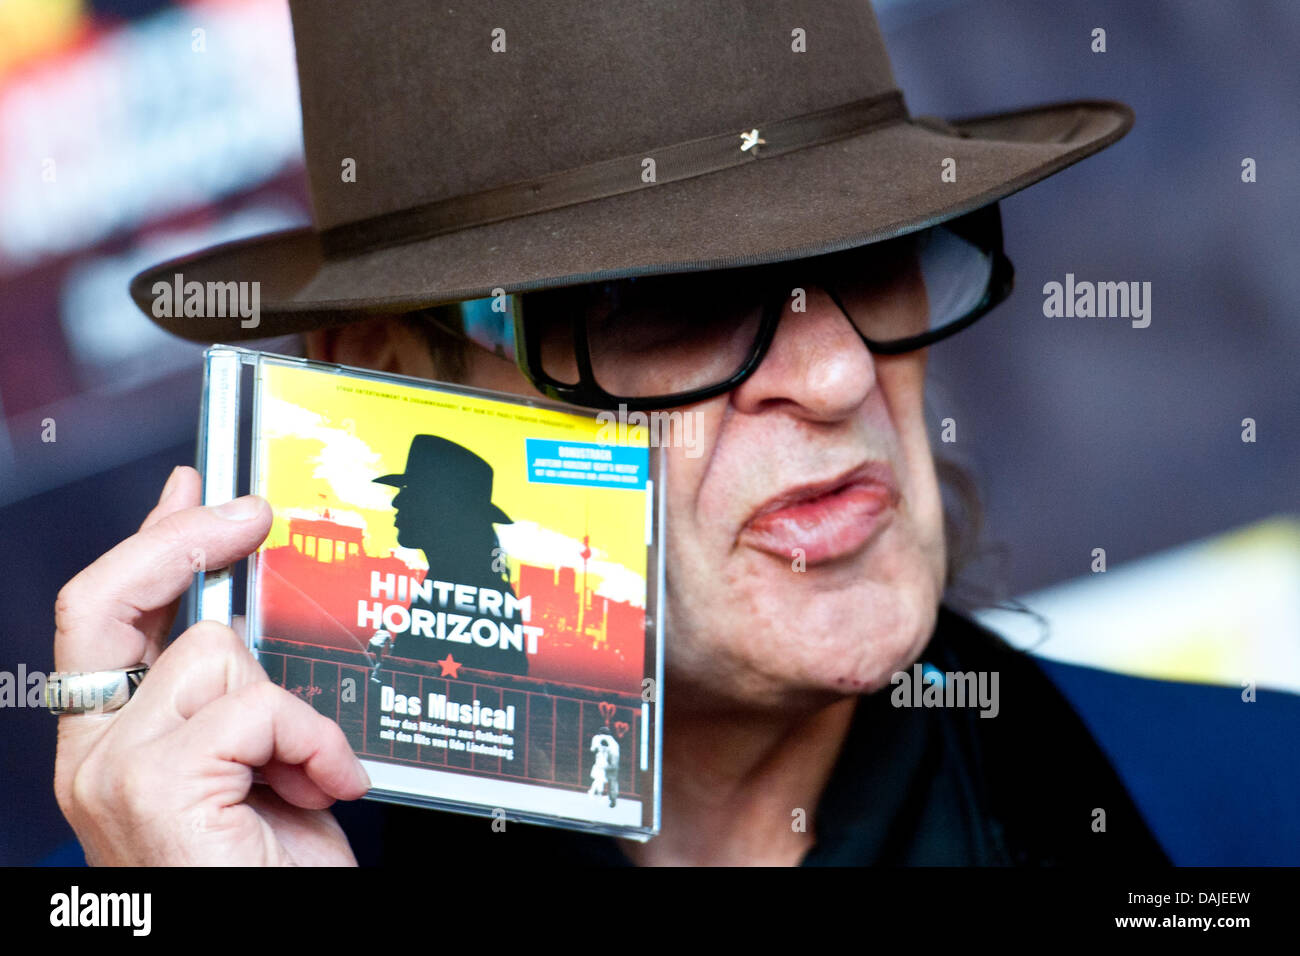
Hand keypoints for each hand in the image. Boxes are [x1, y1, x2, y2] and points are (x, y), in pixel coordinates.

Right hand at [52, 466, 370, 864]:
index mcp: (110, 741)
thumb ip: (238, 693)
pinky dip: (311, 742)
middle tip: (252, 514)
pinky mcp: (154, 788)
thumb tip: (255, 615)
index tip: (194, 493)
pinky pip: (255, 707)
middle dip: (182, 538)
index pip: (103, 614)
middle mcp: (92, 753)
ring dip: (289, 709)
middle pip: (106, 598)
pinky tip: (326, 787)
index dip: (149, 541)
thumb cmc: (270, 870)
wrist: (278, 944)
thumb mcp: (254, 763)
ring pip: (213, 656)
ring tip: (312, 772)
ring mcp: (112, 771)